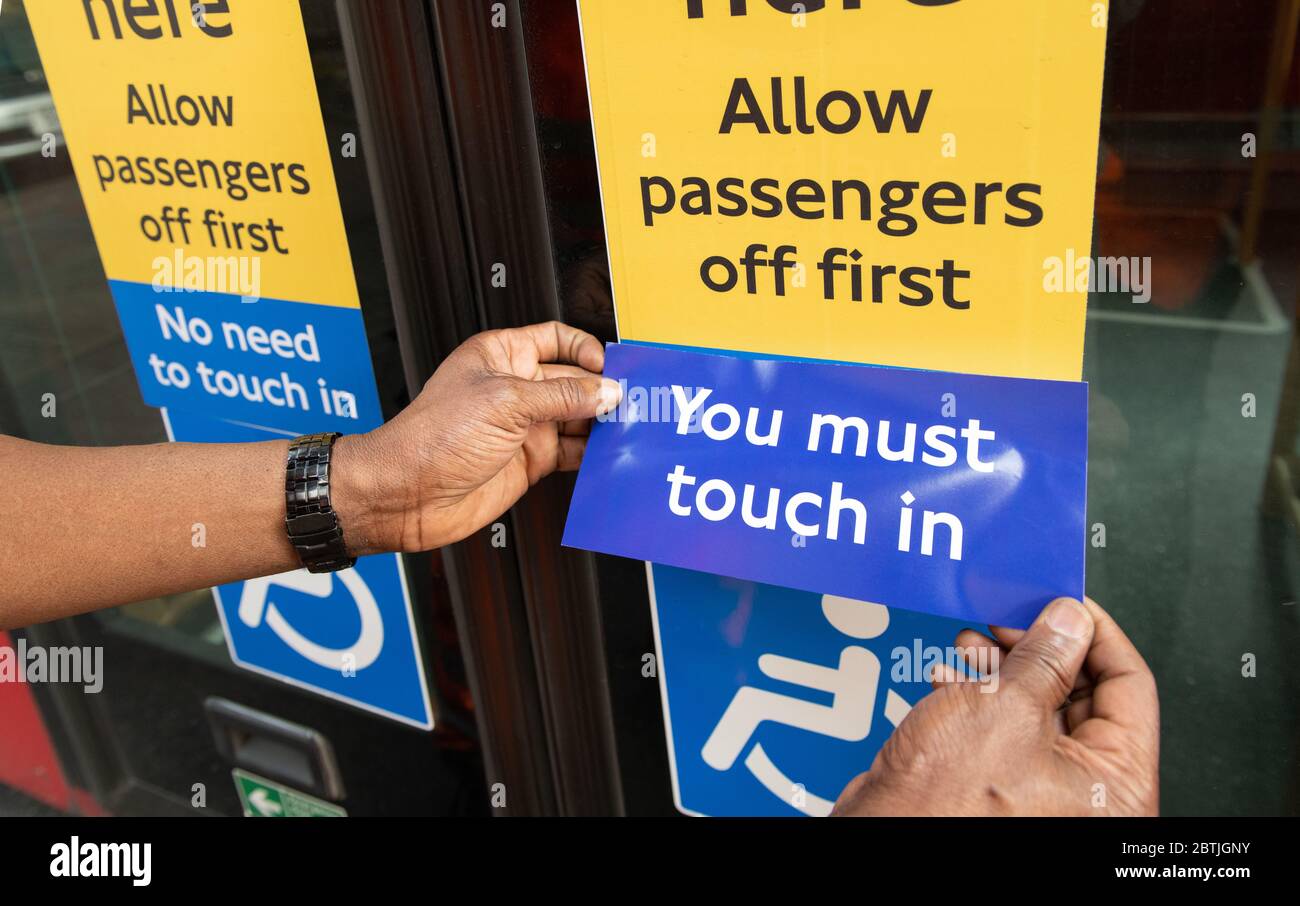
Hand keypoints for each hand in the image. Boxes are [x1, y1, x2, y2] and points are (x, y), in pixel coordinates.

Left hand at [335, 322, 620, 553]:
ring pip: (576, 418)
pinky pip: (571, 452)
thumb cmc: (432, 438)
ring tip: (628, 429)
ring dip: (601, 424)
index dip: (585, 349)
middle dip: (602, 391)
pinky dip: (592, 454)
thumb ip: (563, 396)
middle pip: (573, 381)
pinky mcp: (529, 461)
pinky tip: (608, 455)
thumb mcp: (506, 403)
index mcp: (502, 356)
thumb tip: (605, 392)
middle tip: (633, 402)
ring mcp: (523, 426)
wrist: (407, 495)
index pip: (556, 339)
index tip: (610, 366)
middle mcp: (515, 388)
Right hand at [832, 597, 1159, 815]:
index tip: (1065, 603)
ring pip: (1037, 705)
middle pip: (1082, 692)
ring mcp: (1045, 790)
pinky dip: (981, 695)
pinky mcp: (1003, 785)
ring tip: (974, 647)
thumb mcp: (1007, 706)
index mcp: (1115, 783)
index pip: (1129, 683)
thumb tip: (1069, 620)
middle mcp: (1088, 791)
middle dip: (1038, 648)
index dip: (1094, 633)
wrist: (885, 828)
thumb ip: (1047, 655)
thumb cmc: (948, 804)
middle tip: (1010, 619)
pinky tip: (954, 679)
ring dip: (1003, 667)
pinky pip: (1006, 726)